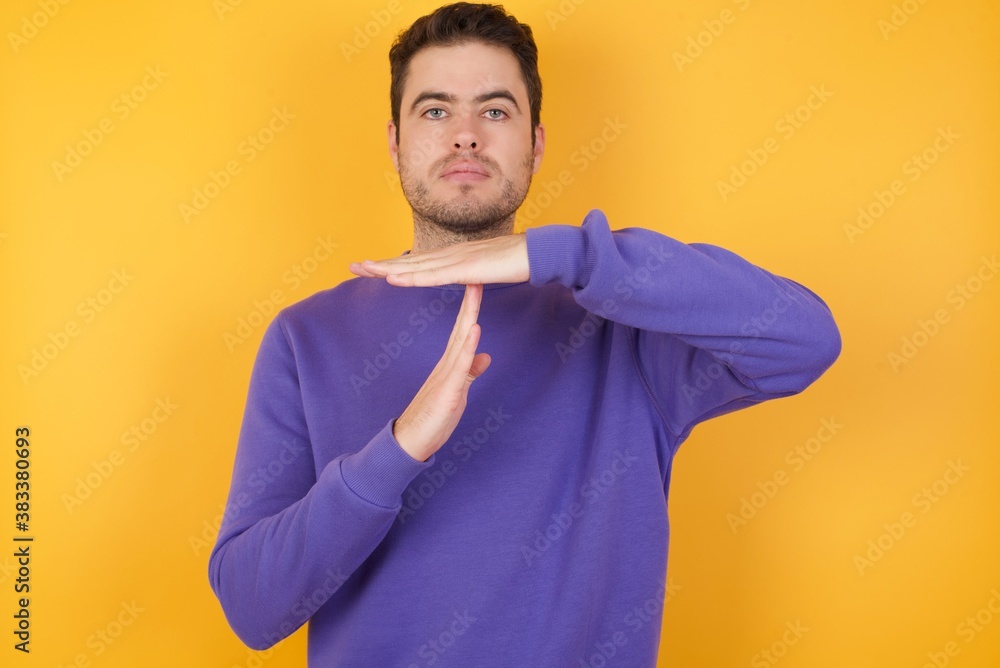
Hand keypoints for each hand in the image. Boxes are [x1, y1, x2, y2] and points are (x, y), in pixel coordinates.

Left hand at [348, 234, 528, 286]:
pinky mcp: (466, 270)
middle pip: (409, 261)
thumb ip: (471, 273)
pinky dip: (412, 278)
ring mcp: (457, 260)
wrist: (537, 252)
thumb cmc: (516, 261)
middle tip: (352, 266)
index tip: (370, 267)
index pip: (417, 262)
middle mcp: (450, 255)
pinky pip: (434, 277)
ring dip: (388, 269)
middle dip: (380, 264)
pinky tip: (394, 279)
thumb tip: (464, 277)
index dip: (392, 264)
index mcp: (454, 257)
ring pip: (416, 267)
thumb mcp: (486, 270)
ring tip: (364, 270)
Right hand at [393, 283, 490, 461]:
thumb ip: (470, 373)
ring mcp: (445, 376)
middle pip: (460, 327)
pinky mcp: (447, 390)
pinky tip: (474, 329)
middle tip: (476, 275)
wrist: (410, 442)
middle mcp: (446, 364)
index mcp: (450, 365)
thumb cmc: (433, 419)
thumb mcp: (458, 392)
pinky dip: (468, 346)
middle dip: (470, 302)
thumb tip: (484, 356)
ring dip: (469, 314)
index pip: (462, 331)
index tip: (477, 286)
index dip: (471, 308)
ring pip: (459, 340)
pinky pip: (460, 365)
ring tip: (475, 290)